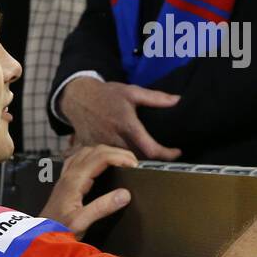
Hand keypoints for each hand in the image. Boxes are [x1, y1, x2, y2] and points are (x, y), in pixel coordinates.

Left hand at [40, 144, 137, 237]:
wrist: (37, 236)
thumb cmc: (57, 231)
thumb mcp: (81, 223)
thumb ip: (102, 208)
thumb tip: (125, 194)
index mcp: (75, 181)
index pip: (101, 157)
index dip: (120, 157)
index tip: (134, 165)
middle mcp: (69, 174)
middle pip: (95, 150)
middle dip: (117, 152)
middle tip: (132, 162)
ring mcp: (65, 177)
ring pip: (86, 151)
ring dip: (105, 152)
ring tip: (120, 160)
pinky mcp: (64, 182)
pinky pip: (78, 159)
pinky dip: (93, 156)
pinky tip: (98, 163)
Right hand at [60, 77, 181, 160]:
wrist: (78, 97)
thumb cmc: (107, 94)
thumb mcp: (132, 92)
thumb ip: (156, 98)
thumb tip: (177, 100)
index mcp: (127, 126)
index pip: (151, 150)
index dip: (167, 155)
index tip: (177, 153)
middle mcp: (115, 139)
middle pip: (140, 160)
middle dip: (154, 161)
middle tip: (164, 156)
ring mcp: (103, 147)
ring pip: (125, 164)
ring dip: (138, 163)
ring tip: (148, 159)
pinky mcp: (93, 151)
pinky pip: (109, 162)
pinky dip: (120, 162)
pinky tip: (127, 160)